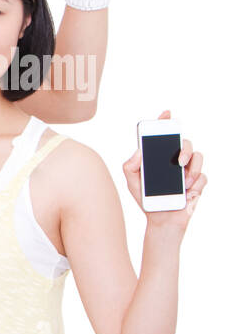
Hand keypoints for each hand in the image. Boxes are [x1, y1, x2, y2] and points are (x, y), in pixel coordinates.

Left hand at [121, 110, 205, 232]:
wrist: (161, 220)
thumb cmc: (146, 199)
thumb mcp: (132, 183)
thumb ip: (130, 167)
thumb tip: (138, 151)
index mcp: (159, 158)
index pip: (163, 136)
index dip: (165, 122)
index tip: (166, 114)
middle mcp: (175, 161)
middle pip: (185, 143)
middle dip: (184, 149)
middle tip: (178, 161)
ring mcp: (188, 171)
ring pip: (198, 157)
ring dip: (192, 169)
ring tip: (183, 182)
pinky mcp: (197, 183)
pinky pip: (202, 176)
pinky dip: (195, 184)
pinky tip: (187, 192)